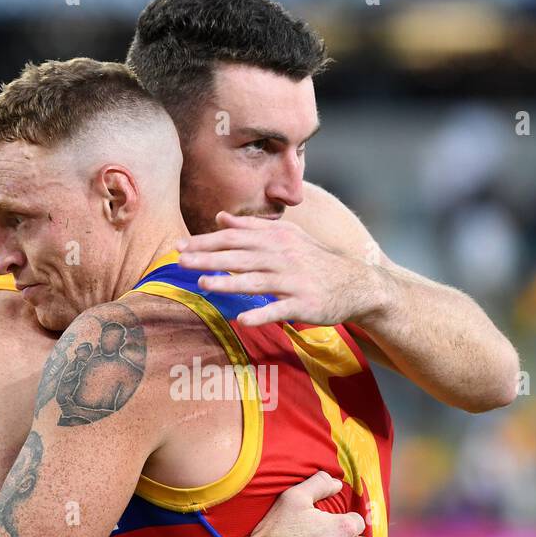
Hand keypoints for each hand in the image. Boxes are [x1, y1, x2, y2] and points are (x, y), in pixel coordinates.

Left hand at [177, 212, 386, 326]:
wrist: (355, 283)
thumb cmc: (314, 260)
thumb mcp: (287, 237)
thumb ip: (252, 227)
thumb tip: (220, 217)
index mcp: (276, 238)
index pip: (235, 237)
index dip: (206, 241)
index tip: (180, 245)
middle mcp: (283, 256)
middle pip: (241, 256)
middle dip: (209, 258)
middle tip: (181, 261)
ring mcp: (294, 280)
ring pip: (257, 281)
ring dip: (230, 283)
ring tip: (204, 284)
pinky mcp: (304, 304)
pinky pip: (280, 309)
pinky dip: (262, 315)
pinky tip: (242, 319)